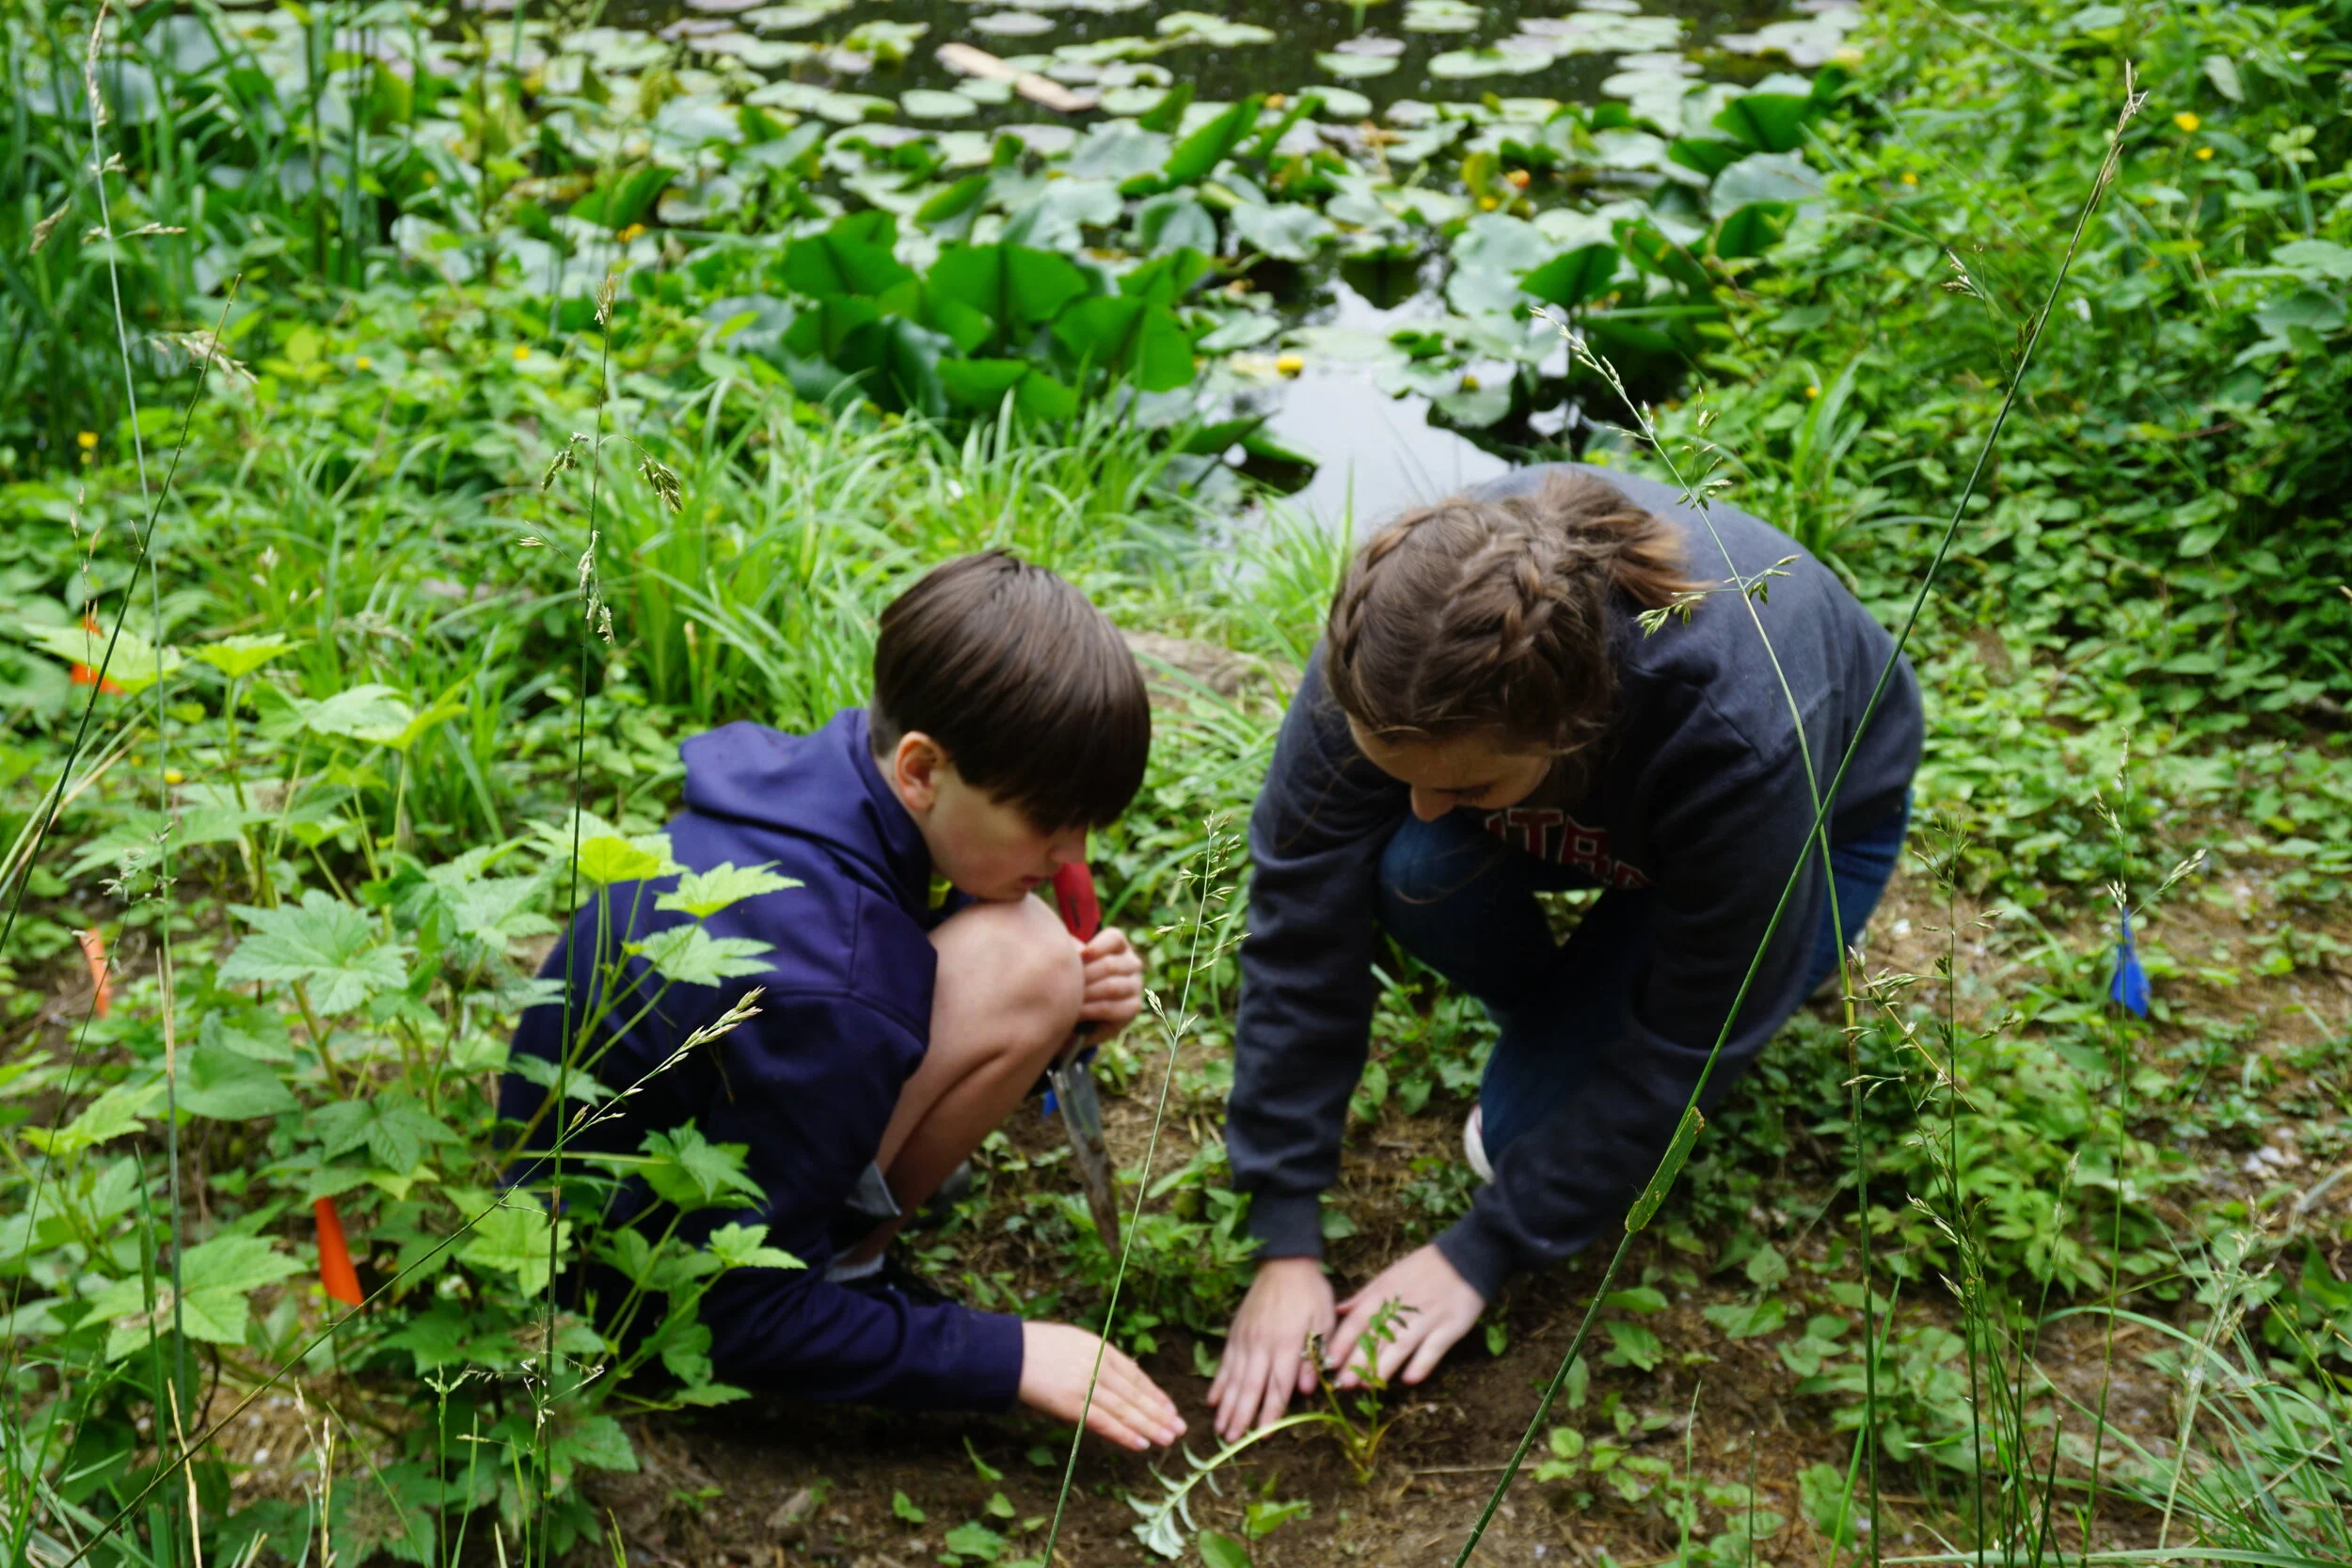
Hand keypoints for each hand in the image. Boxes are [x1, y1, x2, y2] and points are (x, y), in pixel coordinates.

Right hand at [1018, 1321, 1182, 1451]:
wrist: (1007, 1353)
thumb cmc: (1036, 1347)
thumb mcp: (1073, 1342)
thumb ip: (1097, 1358)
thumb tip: (1121, 1377)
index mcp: (1099, 1347)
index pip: (1135, 1374)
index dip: (1154, 1393)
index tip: (1170, 1407)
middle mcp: (1098, 1364)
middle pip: (1134, 1393)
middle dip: (1159, 1412)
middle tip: (1180, 1427)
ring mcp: (1085, 1384)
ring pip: (1124, 1409)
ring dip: (1149, 1426)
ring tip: (1168, 1438)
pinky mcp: (1071, 1403)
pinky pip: (1103, 1422)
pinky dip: (1124, 1434)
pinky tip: (1141, 1443)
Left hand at [1076, 926, 1142, 1031]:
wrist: (1079, 1009)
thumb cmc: (1071, 977)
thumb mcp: (1070, 960)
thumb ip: (1072, 951)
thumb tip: (1080, 952)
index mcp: (1118, 945)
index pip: (1114, 939)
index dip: (1096, 947)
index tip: (1078, 957)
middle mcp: (1132, 963)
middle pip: (1110, 965)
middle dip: (1084, 976)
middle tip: (1064, 985)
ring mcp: (1135, 985)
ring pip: (1112, 987)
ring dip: (1086, 995)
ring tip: (1066, 1000)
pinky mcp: (1133, 1007)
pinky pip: (1113, 1009)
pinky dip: (1091, 1012)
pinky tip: (1076, 1014)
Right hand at [1208, 1256, 1335, 1442]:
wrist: (1285, 1263)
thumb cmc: (1310, 1293)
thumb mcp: (1323, 1321)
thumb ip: (1314, 1355)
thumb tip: (1307, 1389)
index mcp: (1287, 1344)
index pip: (1278, 1386)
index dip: (1270, 1413)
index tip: (1263, 1436)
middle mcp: (1262, 1345)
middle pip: (1250, 1388)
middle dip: (1241, 1417)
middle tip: (1232, 1442)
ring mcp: (1246, 1339)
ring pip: (1234, 1379)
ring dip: (1227, 1406)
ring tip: (1220, 1429)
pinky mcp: (1236, 1332)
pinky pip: (1225, 1362)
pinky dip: (1219, 1383)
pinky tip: (1212, 1401)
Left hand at [1327, 1244, 1485, 1390]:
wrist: (1464, 1259)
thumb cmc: (1423, 1268)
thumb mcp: (1389, 1275)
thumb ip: (1363, 1296)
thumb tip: (1338, 1311)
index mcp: (1384, 1292)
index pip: (1357, 1320)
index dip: (1342, 1342)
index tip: (1327, 1361)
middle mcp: (1402, 1307)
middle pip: (1376, 1337)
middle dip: (1357, 1361)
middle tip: (1343, 1383)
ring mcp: (1427, 1318)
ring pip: (1400, 1345)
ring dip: (1383, 1367)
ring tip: (1368, 1386)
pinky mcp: (1450, 1327)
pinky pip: (1433, 1349)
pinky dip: (1422, 1364)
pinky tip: (1409, 1379)